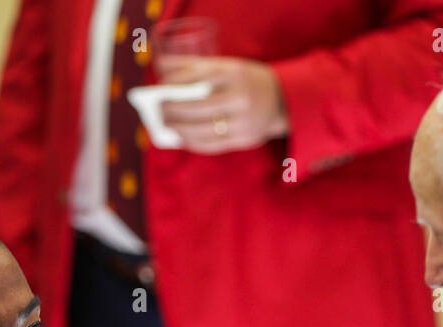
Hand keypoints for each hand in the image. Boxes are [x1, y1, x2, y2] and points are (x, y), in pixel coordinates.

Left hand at [157, 56, 287, 154]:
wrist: (283, 102)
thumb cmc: (245, 81)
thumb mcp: (227, 66)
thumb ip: (195, 65)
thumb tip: (161, 66)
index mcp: (235, 73)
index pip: (199, 76)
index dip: (176, 83)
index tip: (160, 87)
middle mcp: (240, 97)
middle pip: (199, 106)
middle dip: (175, 110)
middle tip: (159, 110)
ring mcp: (243, 121)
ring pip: (204, 129)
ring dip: (181, 129)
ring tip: (166, 124)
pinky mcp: (244, 140)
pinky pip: (213, 144)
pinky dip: (193, 142)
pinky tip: (181, 137)